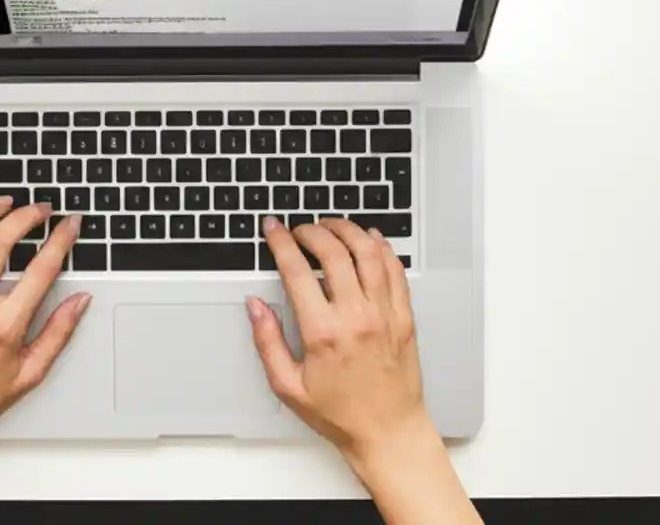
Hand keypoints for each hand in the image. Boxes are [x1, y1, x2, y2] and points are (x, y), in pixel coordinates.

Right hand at [247, 216, 422, 459]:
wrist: (388, 432)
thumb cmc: (340, 414)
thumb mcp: (288, 386)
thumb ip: (267, 341)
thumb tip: (255, 306)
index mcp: (324, 333)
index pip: (297, 270)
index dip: (281, 242)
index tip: (273, 229)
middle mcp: (357, 317)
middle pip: (334, 252)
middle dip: (312, 231)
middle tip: (299, 229)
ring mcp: (385, 314)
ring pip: (368, 252)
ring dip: (347, 230)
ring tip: (331, 227)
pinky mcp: (403, 317)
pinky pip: (395, 270)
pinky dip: (381, 248)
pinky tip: (369, 240)